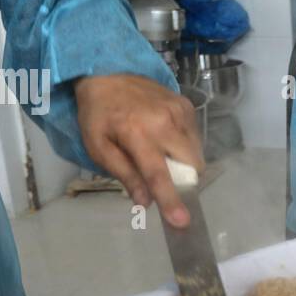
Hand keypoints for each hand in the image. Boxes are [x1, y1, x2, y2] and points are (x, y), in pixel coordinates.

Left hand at [74, 73, 202, 227]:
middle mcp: (164, 122)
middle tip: (168, 180)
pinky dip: (185, 146)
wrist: (108, 73)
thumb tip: (145, 202)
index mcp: (137, 134)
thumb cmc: (99, 115)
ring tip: (163, 154)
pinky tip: (167, 139)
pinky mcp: (187, 105)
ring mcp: (179, 111)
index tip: (182, 222)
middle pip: (190, 165)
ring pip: (196, 152)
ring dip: (185, 164)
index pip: (158, 174)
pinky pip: (195, 137)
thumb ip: (124, 174)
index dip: (170, 199)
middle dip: (185, 180)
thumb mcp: (98, 148)